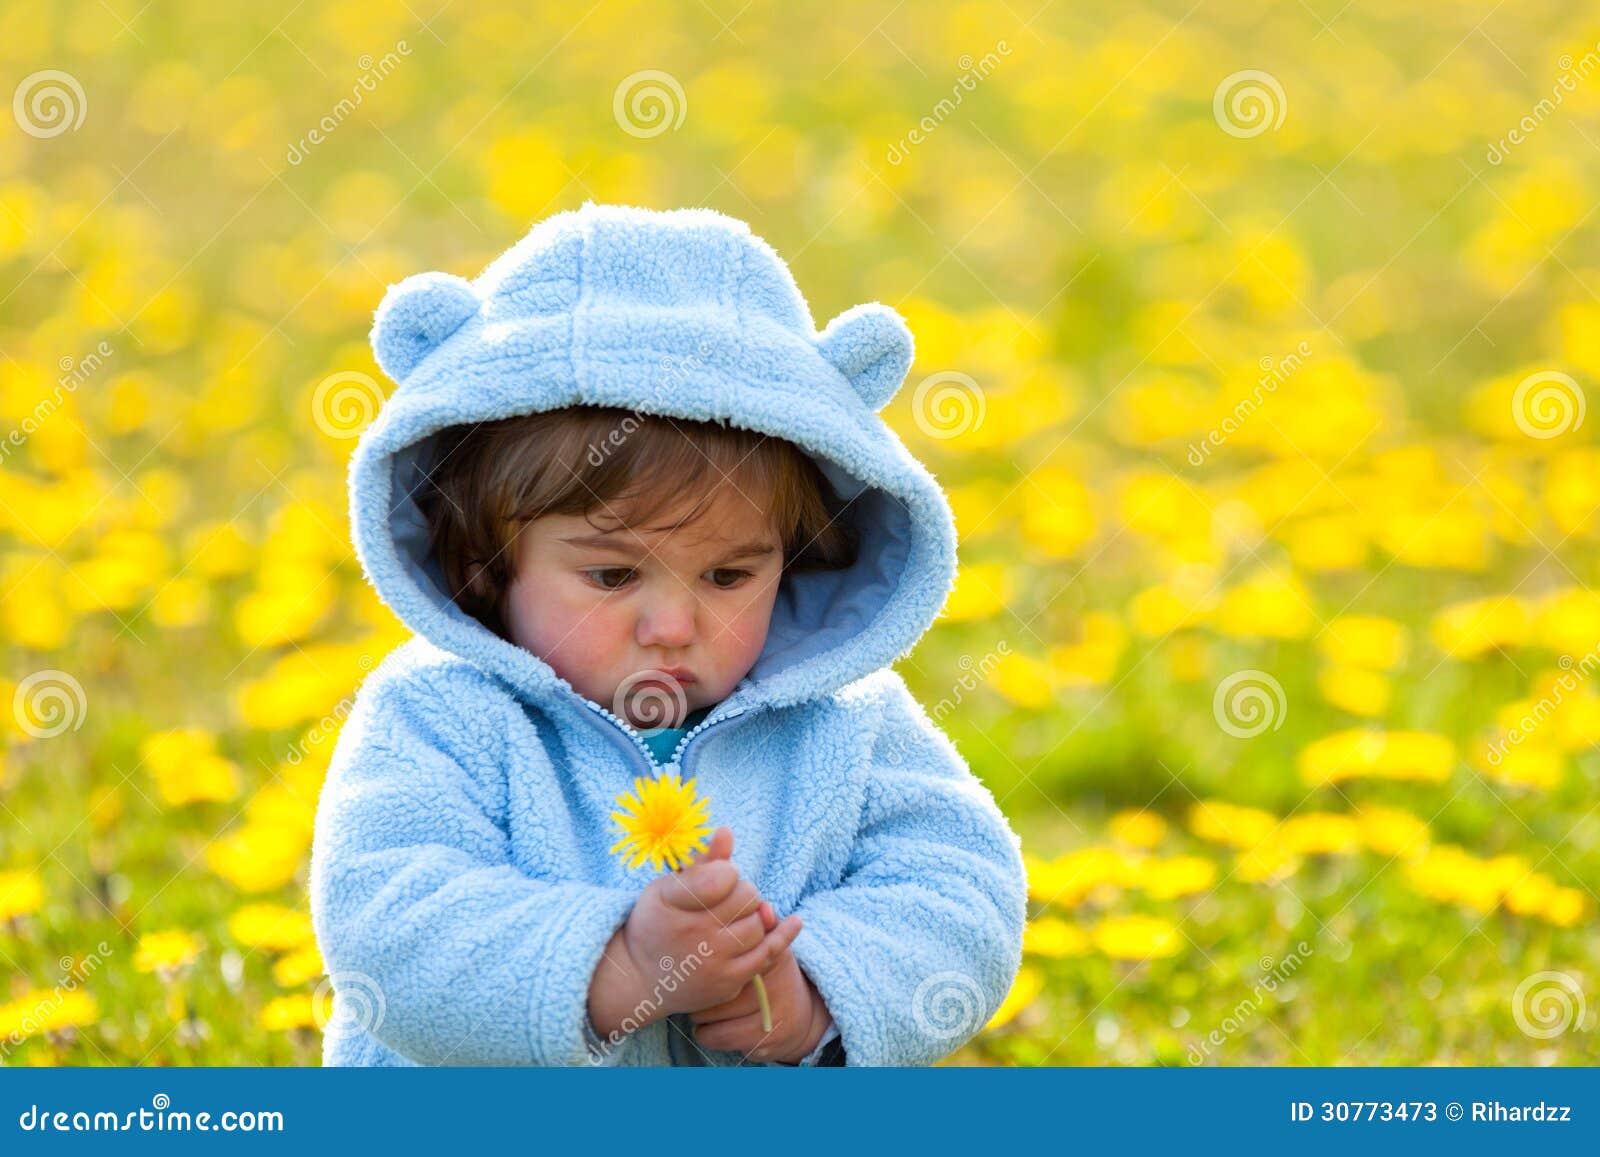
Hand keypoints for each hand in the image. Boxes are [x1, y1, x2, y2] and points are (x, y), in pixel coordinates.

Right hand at [592, 827, 800, 1034]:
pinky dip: (783, 935)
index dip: (727, 872)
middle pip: (747, 898)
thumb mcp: (668, 887)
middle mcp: (693, 933)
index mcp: (673, 902)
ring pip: (757, 925)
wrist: (640, 978)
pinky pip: (767, 956)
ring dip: (753, 916)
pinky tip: (795, 921)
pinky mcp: (728, 982)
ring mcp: (712, 961)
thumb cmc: (656, 922)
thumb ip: (701, 862)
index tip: (719, 877)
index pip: (724, 876)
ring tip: (735, 917)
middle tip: (727, 899)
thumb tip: (726, 831)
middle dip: (743, 893)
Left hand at [689, 901, 831, 1063]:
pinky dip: (706, 1032)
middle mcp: (772, 986)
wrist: (801, 1018)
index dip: (709, 958)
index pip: (733, 951)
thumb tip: (764, 907)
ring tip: (704, 1005)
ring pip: (708, 1013)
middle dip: (701, 988)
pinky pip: (714, 1036)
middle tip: (699, 985)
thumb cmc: (773, 976)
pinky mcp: (759, 1042)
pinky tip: (710, 1025)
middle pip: (714, 984)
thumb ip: (764, 925)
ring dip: (700, 1011)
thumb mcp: (772, 947)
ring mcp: (768, 1016)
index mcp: (773, 957)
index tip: (699, 959)